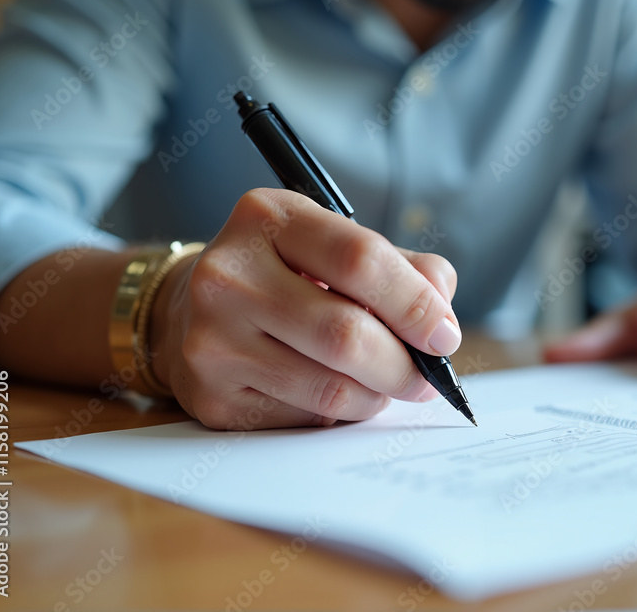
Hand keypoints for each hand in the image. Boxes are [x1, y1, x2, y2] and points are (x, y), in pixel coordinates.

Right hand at [149, 188, 461, 429]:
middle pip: (345, 334)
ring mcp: (213, 337)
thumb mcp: (336, 246)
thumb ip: (404, 269)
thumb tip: (442, 318)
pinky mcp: (212, 395)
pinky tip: (334, 392)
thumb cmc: (285, 275)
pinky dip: (338, 413)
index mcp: (268, 217)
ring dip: (376, 395)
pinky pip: (304, 418)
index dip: (415, 303)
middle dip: (403, 366)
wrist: (191, 310)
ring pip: (330, 388)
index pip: (360, 259)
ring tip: (383, 384)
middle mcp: (230, 274)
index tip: (444, 336)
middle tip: (426, 378)